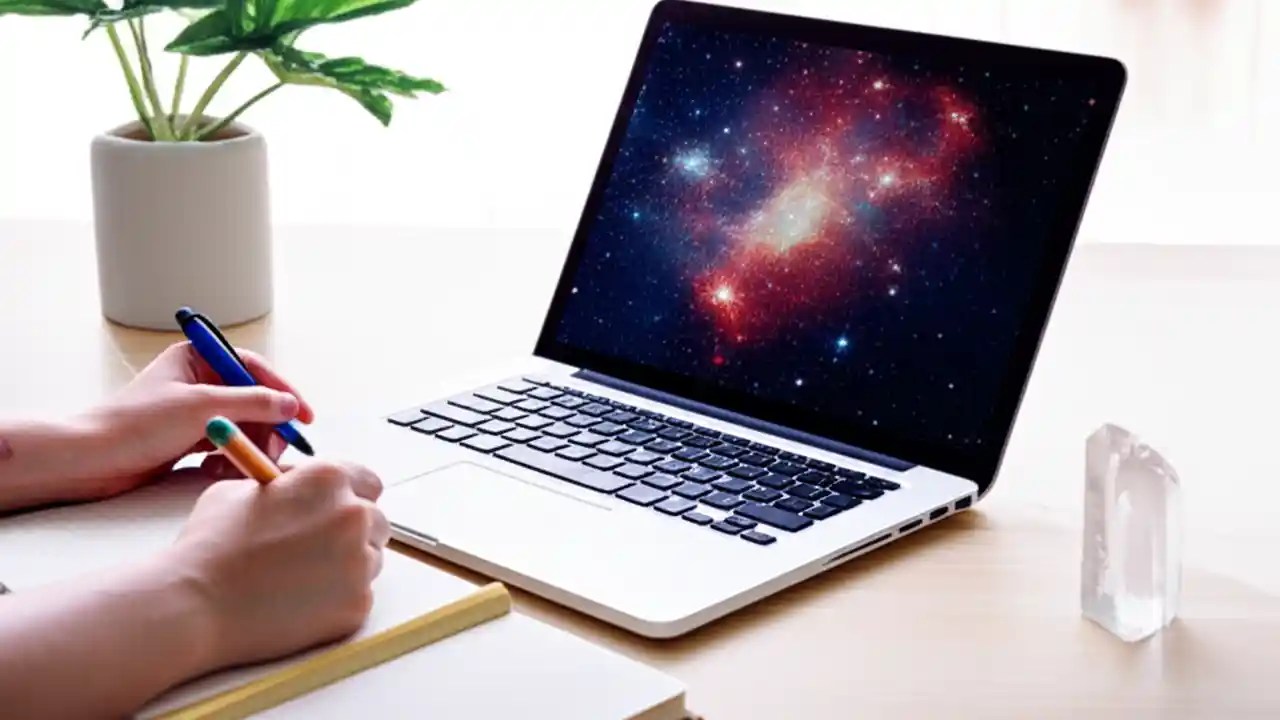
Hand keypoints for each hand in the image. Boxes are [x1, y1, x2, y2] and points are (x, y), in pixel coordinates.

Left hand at [72, 342, 314, 499]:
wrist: (90, 461)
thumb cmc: (136, 425)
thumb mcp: (202, 407)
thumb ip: (253, 403)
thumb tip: (291, 406)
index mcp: (197, 359)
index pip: (255, 370)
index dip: (283, 392)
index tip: (304, 417)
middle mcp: (197, 381)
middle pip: (253, 401)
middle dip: (265, 429)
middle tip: (272, 452)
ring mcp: (193, 411)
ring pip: (242, 426)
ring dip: (246, 447)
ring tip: (235, 465)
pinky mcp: (187, 438)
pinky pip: (225, 444)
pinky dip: (228, 458)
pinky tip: (214, 470)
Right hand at [171, 461, 388, 670]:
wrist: (196, 604)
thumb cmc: (211, 545)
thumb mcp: (240, 490)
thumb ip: (283, 485)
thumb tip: (296, 486)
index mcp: (329, 479)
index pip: (366, 481)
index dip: (348, 495)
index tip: (334, 507)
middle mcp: (353, 516)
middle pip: (375, 521)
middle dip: (351, 531)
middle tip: (317, 546)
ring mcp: (359, 562)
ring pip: (370, 559)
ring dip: (346, 564)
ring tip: (300, 576)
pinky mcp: (356, 603)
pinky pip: (359, 594)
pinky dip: (337, 598)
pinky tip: (299, 600)